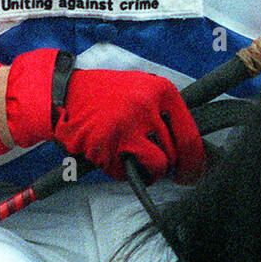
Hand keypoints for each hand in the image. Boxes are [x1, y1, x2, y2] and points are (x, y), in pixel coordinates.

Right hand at [53, 68, 204, 182]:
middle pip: (175, 154)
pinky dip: (122, 170)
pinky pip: (128, 173)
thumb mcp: (141, 89)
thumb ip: (164, 111)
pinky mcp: (108, 147)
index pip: (190, 135)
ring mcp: (127, 127)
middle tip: (160, 167)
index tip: (192, 172)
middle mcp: (146, 107)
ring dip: (149, 171)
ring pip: (157, 166)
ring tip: (134, 159)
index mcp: (161, 91)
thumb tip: (188, 147)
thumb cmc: (105, 94)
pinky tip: (112, 155)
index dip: (195, 161)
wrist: (65, 94)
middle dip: (169, 166)